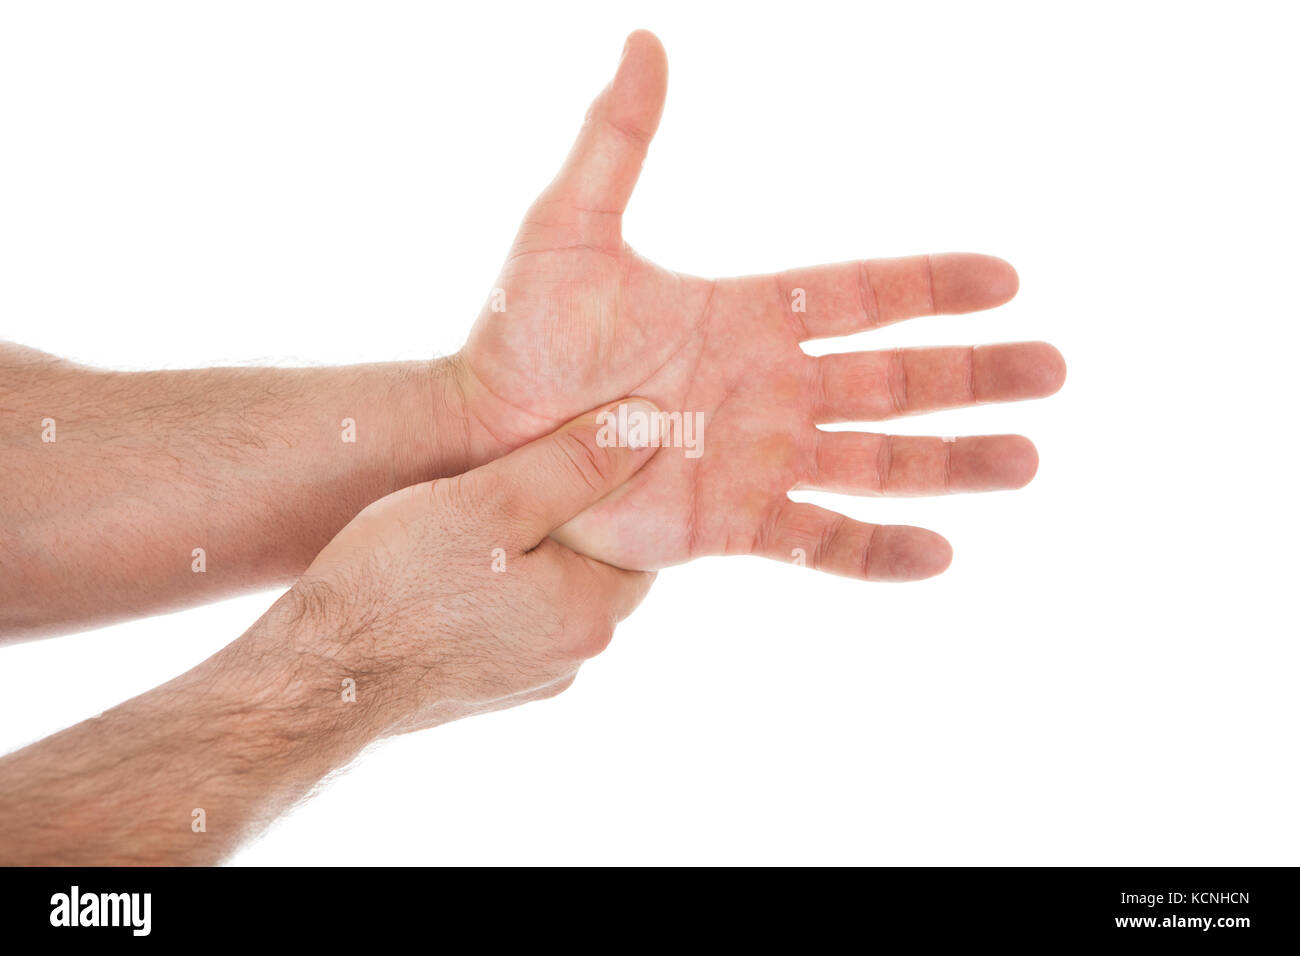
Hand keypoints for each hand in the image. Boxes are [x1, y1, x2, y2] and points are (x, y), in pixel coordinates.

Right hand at [264, 399, 659, 735]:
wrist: (318, 674)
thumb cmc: (401, 581)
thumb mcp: (494, 499)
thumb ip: (573, 464)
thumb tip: (648, 425)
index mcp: (590, 617)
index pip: (636, 546)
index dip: (607, 497)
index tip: (569, 461)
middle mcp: (569, 662)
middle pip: (590, 573)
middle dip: (562, 528)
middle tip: (513, 481)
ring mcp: (523, 683)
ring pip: (544, 600)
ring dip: (522, 561)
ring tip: (474, 522)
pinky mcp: (479, 691)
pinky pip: (504, 626)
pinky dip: (489, 594)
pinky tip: (445, 570)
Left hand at [453, 31, 1064, 580]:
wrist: (485, 437)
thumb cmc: (517, 334)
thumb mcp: (569, 228)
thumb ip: (617, 143)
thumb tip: (644, 41)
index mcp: (748, 316)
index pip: (862, 295)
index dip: (932, 287)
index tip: (1006, 280)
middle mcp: (769, 389)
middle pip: (896, 381)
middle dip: (974, 376)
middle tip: (1052, 372)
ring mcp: (756, 459)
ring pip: (876, 462)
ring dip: (952, 464)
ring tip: (1025, 463)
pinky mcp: (729, 524)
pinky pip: (817, 541)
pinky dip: (875, 552)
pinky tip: (937, 554)